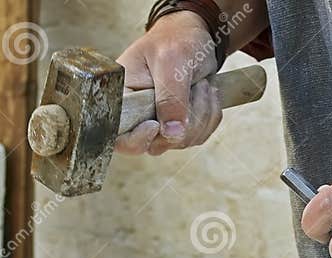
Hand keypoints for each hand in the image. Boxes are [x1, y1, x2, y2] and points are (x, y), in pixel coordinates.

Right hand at [115, 11, 222, 155]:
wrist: (195, 38)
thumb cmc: (175, 41)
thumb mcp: (171, 63)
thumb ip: (170, 98)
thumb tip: (171, 134)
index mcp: (122, 97)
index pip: (118, 136)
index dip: (137, 139)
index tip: (155, 125)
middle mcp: (138, 114)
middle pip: (158, 144)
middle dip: (184, 120)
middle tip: (194, 87)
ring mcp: (160, 123)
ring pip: (183, 141)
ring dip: (202, 114)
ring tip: (200, 85)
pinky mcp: (181, 125)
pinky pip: (199, 135)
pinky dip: (209, 116)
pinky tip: (206, 93)